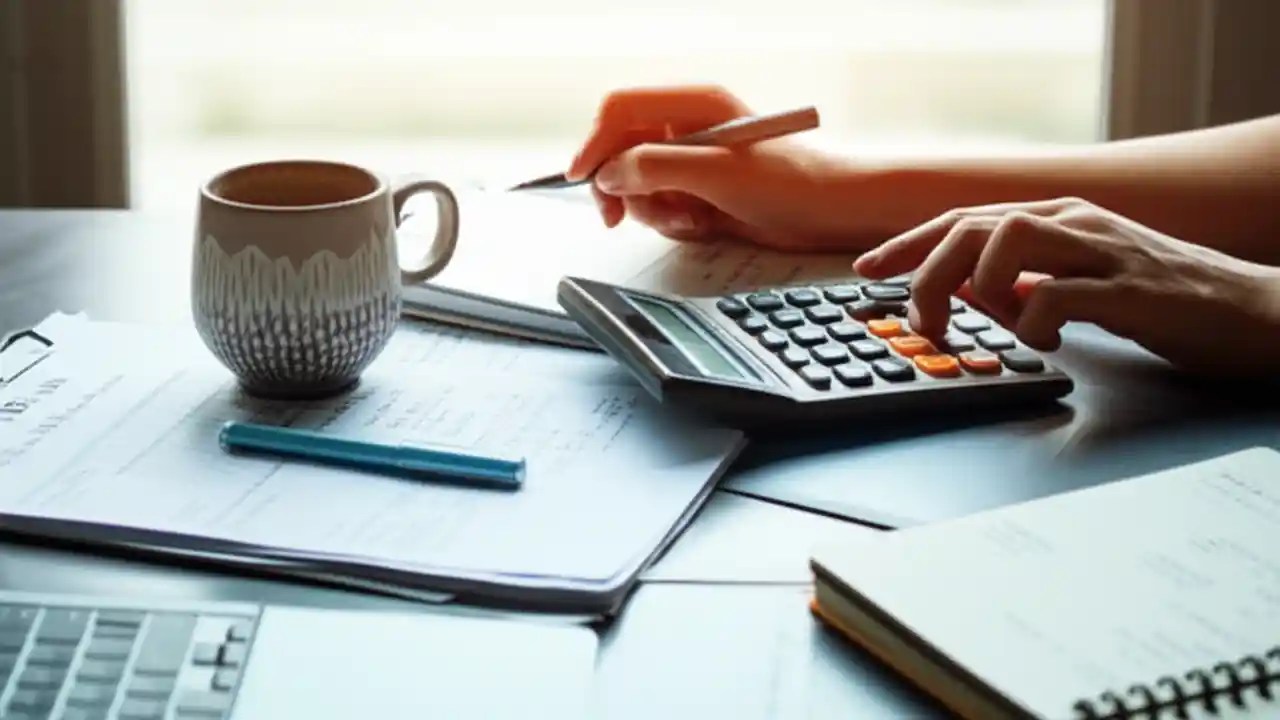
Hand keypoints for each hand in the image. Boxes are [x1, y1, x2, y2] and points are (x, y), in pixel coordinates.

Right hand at [566, 85, 859, 250]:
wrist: (830, 214)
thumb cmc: (792, 182)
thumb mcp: (718, 173)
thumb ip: (657, 168)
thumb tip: (610, 174)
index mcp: (693, 104)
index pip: (621, 109)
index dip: (596, 141)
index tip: (584, 177)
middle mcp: (686, 128)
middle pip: (619, 149)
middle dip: (619, 185)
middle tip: (618, 217)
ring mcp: (690, 161)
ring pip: (635, 184)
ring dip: (651, 209)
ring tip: (688, 220)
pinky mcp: (696, 191)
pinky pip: (658, 207)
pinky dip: (670, 222)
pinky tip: (701, 225)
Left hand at [852, 197, 1279, 373]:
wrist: (1253, 311)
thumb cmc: (1163, 299)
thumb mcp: (1078, 284)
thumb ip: (1026, 284)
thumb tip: (968, 295)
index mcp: (1058, 220)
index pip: (964, 219)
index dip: (909, 243)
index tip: (868, 270)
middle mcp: (1075, 224)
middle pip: (974, 224)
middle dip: (927, 270)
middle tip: (917, 320)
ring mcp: (1105, 251)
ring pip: (1010, 236)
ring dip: (975, 283)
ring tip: (978, 322)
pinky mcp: (1134, 289)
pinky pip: (1063, 292)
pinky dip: (1034, 318)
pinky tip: (1039, 337)